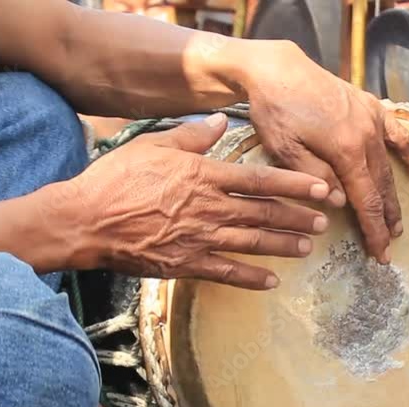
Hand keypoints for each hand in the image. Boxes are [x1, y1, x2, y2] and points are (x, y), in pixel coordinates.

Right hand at [70, 114, 330, 289]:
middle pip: (264, 212)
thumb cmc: (115, 179)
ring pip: (252, 242)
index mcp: (203, 175)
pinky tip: (271, 281)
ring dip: (283, 245)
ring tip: (309, 248)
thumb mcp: (153, 145)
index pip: (260, 179)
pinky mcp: (186, 264)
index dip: (294, 184)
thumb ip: (191, 138)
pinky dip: (250, 277)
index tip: (321, 188)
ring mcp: (199, 238)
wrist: (85, 220)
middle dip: (297, 217)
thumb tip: (220, 123)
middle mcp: (209, 208)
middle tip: (324, 221)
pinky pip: (226, 272)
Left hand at [243, 42, 408, 263]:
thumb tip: (343, 203)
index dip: (374, 229)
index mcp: (346, 150)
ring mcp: (372, 119)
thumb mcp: (286, 151)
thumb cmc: (275, 111)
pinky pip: (398, 134)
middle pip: (381, 186)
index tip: (381, 254)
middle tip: (390, 245)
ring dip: (395, 196)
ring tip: (399, 222)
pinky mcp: (370, 106)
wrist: (276, 69)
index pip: (366, 200)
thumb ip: (317, 178)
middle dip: (386, 219)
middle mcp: (366, 136)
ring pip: (389, 166)